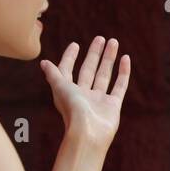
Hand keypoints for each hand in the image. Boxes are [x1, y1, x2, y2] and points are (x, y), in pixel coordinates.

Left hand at [40, 36, 130, 151]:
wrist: (89, 132)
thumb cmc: (72, 110)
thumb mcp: (60, 88)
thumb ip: (54, 74)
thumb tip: (43, 62)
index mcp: (68, 91)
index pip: (68, 70)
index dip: (70, 58)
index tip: (76, 44)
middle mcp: (83, 95)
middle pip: (89, 70)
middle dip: (94, 54)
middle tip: (100, 38)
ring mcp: (99, 100)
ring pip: (104, 75)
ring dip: (109, 58)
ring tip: (114, 42)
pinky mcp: (113, 105)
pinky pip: (119, 85)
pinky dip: (123, 72)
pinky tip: (125, 58)